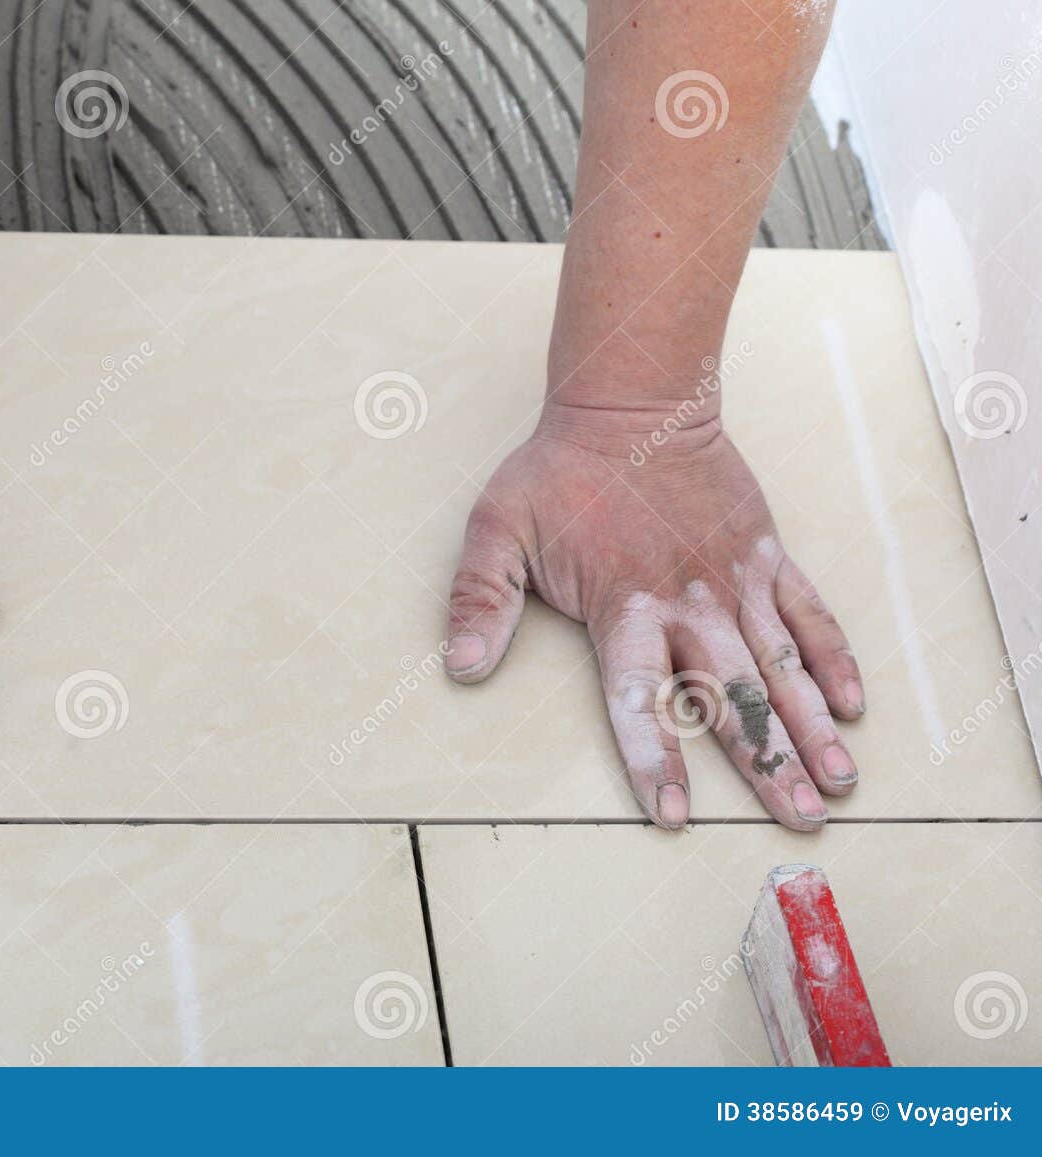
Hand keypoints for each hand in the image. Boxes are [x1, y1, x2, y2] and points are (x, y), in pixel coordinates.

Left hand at [443, 403, 863, 830]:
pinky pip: (809, 614)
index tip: (672, 815)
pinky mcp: (764, 556)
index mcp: (623, 607)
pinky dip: (832, 659)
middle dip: (767, 764)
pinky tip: (851, 705)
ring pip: (779, 667)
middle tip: (800, 822)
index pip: (640, 701)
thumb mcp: (497, 530)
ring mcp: (733, 581)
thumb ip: (481, 600)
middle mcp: (687, 603)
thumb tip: (462, 667)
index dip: (656, 760)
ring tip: (839, 782)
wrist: (631, 402)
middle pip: (732, 698)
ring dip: (810, 727)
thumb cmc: (558, 472)